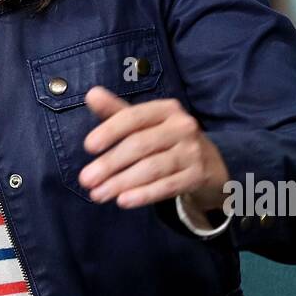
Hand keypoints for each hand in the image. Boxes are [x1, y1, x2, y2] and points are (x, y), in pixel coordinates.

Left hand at [79, 87, 229, 215]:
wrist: (210, 164)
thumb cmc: (166, 140)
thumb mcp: (144, 123)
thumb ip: (116, 112)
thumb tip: (91, 94)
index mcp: (166, 109)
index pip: (134, 117)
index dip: (110, 131)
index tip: (87, 147)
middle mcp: (182, 126)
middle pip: (140, 145)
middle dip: (110, 163)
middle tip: (85, 180)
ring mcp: (192, 152)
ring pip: (152, 168)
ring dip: (121, 182)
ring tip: (98, 194)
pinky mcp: (197, 175)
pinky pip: (167, 186)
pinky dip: (144, 195)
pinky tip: (123, 201)